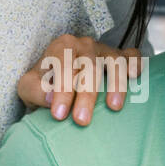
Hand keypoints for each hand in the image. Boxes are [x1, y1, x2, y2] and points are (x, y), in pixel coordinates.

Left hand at [16, 34, 142, 124]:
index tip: (59, 115)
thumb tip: (52, 99)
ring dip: (116, 83)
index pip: (63, 65)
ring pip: (114, 60)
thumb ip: (35, 91)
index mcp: (62, 47)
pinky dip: (135, 64)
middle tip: (81, 121)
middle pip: (89, 66)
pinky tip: (135, 77)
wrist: (57, 82)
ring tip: (114, 107)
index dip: (61, 90)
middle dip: (86, 94)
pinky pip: (132, 55)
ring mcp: (105, 50)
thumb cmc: (44, 85)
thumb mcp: (29, 88)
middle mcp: (85, 44)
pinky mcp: (121, 57)